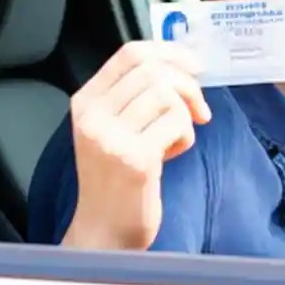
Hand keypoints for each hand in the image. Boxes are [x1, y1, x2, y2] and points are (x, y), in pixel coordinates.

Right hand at [62, 41, 211, 250]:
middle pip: (153, 71)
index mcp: (85, 103)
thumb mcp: (112, 129)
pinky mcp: (136, 159)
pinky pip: (177, 124)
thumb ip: (134, 96)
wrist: (104, 232)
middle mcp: (93, 117)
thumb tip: (182, 64)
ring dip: (185, 115)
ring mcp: (111, 138)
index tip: (193, 64)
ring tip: (176, 139)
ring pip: (167, 95)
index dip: (168, 52)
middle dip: (187, 85)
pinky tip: (173, 155)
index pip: (130, 54)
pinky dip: (185, 136)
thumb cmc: (116, 180)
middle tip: (199, 109)